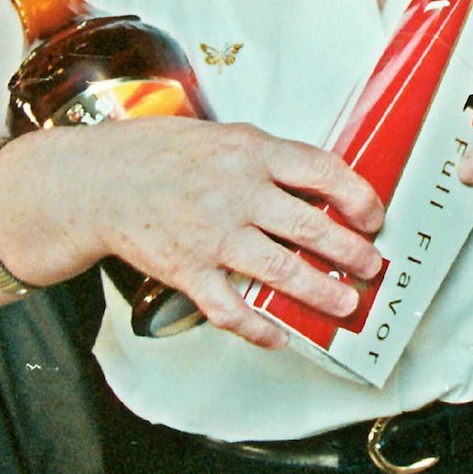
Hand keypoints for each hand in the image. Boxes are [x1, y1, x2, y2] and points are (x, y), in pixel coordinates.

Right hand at [0, 118, 385, 349]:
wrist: (99, 181)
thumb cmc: (164, 155)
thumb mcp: (227, 138)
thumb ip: (272, 159)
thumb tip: (324, 185)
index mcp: (252, 153)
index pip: (322, 171)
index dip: (358, 196)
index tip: (374, 216)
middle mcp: (237, 193)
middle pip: (310, 227)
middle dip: (350, 251)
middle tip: (371, 265)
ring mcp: (212, 235)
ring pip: (280, 271)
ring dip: (320, 292)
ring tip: (345, 302)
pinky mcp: (187, 270)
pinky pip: (230, 307)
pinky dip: (257, 327)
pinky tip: (277, 335)